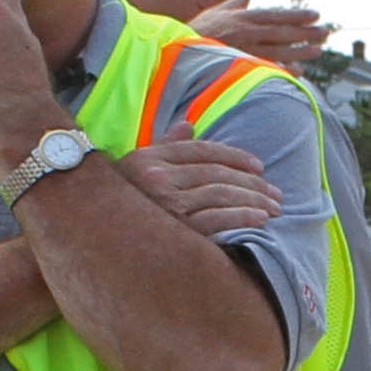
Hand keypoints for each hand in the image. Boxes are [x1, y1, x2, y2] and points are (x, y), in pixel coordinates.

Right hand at [127, 136, 283, 238]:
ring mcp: (166, 204)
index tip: (259, 167)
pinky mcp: (177, 230)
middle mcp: (157, 177)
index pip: (202, 151)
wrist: (94, 244)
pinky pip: (218, 219)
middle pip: (217, 173)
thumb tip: (188, 126)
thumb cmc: (120, 207)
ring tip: (274, 207)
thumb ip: (164, 147)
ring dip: (254, 199)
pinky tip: (260, 218)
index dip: (234, 156)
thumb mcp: (137, 170)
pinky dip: (243, 216)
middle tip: (276, 192)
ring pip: (222, 193)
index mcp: (149, 159)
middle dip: (252, 182)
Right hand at [192, 0, 331, 76]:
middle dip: (306, 32)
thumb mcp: (219, 11)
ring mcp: (244, 49)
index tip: (316, 15)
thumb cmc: (199, 31)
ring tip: (318, 51)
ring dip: (300, 51)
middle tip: (327, 32)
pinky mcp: (239, 66)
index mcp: (245, 18)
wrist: (178, 50)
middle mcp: (248, 32)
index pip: (277, 15)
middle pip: (282, 31)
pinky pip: (266, 68)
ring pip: (278, 50)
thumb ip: (238, 2)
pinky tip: (298, 72)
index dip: (297, 15)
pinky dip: (282, 70)